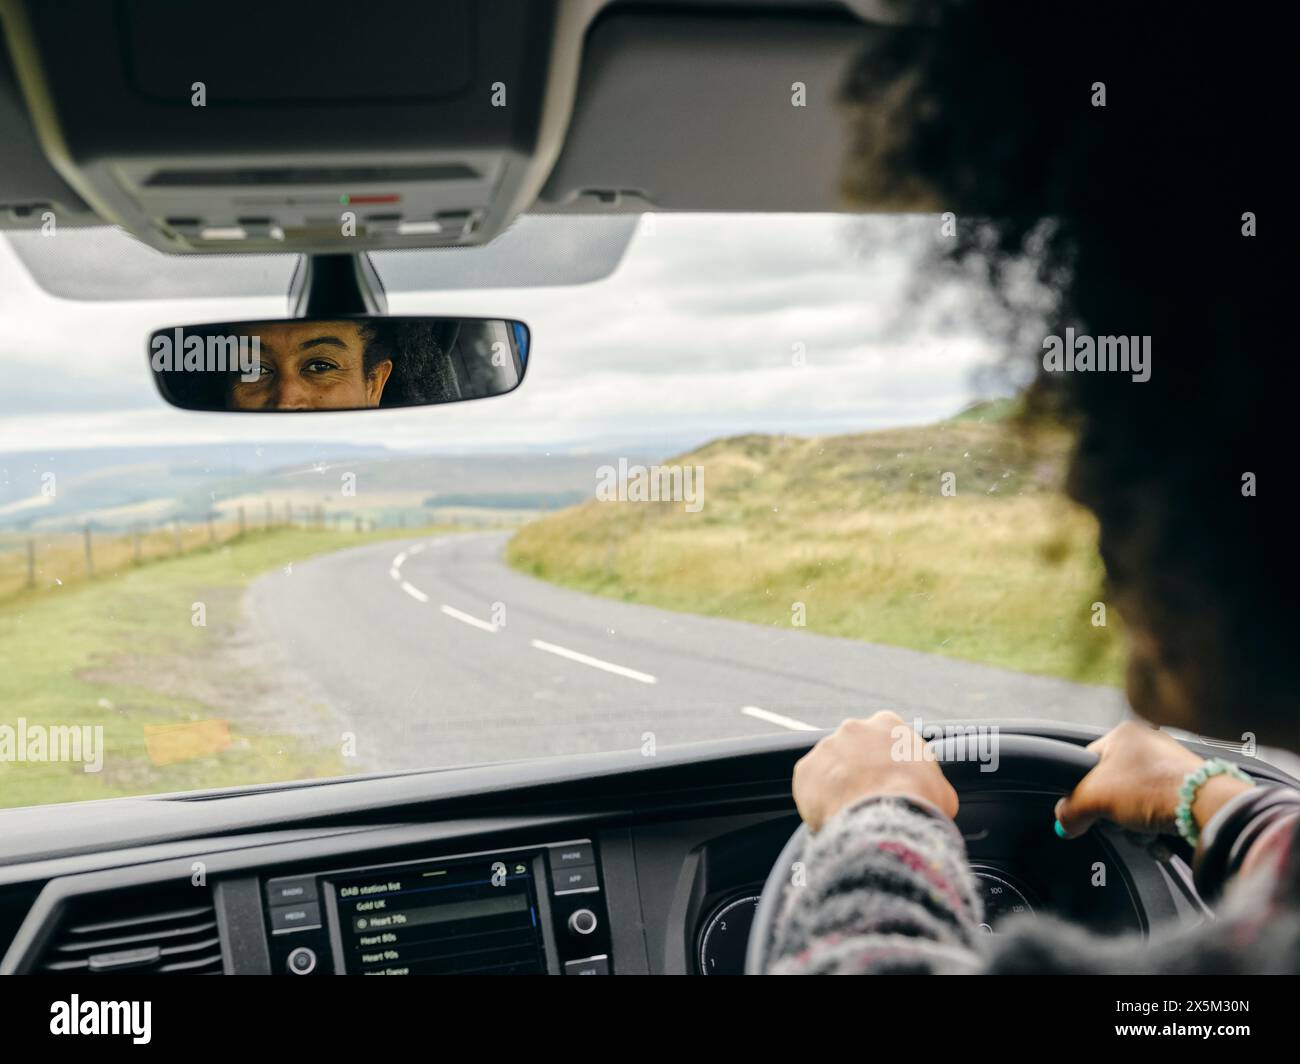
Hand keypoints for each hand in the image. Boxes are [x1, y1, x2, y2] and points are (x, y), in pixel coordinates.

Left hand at [792, 711, 958, 832]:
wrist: (886, 820)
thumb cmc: (918, 803)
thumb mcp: (941, 789)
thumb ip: (928, 780)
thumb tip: (929, 795)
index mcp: (888, 725)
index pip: (884, 737)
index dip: (885, 761)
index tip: (887, 779)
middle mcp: (853, 728)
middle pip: (853, 749)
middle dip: (858, 770)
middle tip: (867, 797)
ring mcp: (826, 747)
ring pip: (830, 768)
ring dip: (837, 785)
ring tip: (851, 812)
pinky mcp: (805, 770)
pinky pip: (810, 786)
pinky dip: (818, 801)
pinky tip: (833, 817)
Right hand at [1054, 720, 1250, 837]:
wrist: (1206, 807)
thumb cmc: (1152, 790)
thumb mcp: (1093, 799)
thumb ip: (1069, 810)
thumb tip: (1065, 822)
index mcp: (1122, 734)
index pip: (1086, 765)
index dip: (1082, 793)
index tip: (1086, 813)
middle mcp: (1147, 745)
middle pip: (1111, 789)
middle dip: (1114, 816)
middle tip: (1120, 823)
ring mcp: (1170, 766)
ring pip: (1135, 805)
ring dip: (1136, 828)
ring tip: (1145, 833)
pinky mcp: (1188, 788)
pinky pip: (1159, 811)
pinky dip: (1156, 829)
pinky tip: (1160, 838)